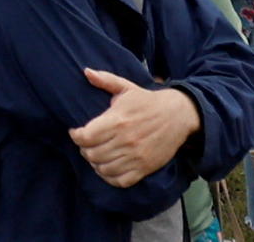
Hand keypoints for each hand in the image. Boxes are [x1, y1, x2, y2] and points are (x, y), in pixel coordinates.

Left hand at [69, 69, 202, 187]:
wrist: (177, 115)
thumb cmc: (148, 101)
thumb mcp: (127, 87)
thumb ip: (105, 80)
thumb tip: (86, 71)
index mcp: (117, 120)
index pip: (86, 136)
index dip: (76, 136)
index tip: (76, 132)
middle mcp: (125, 140)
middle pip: (92, 154)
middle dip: (84, 150)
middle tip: (85, 144)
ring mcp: (135, 156)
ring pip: (104, 169)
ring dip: (95, 164)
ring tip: (95, 156)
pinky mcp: (145, 168)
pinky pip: (121, 181)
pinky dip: (109, 177)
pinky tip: (106, 169)